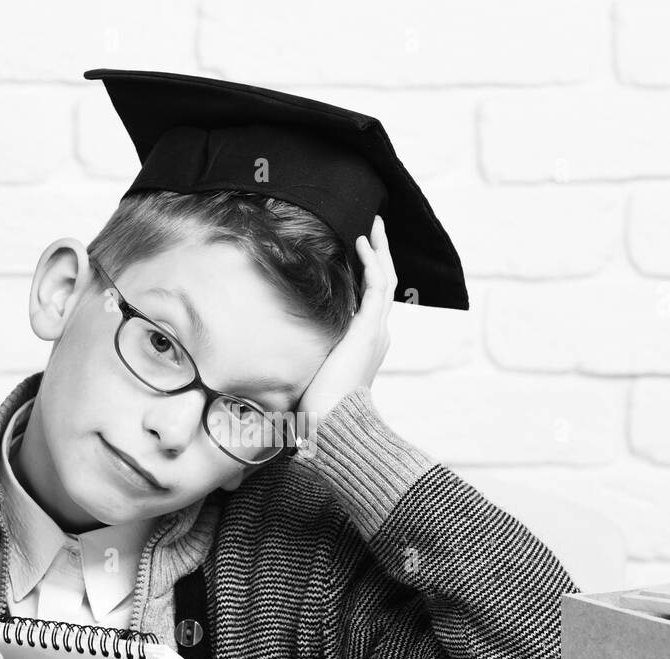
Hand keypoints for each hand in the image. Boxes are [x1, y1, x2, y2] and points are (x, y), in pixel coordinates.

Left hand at [296, 214, 396, 435]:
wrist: (334, 422)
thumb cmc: (322, 409)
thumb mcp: (314, 374)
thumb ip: (309, 358)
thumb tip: (283, 361)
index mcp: (367, 344)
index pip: (373, 301)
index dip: (370, 276)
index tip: (362, 255)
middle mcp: (377, 334)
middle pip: (384, 285)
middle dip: (381, 256)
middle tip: (375, 229)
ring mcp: (376, 330)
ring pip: (385, 279)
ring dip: (380, 250)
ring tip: (373, 226)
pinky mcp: (370, 328)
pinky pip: (377, 285)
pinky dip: (372, 261)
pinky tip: (362, 242)